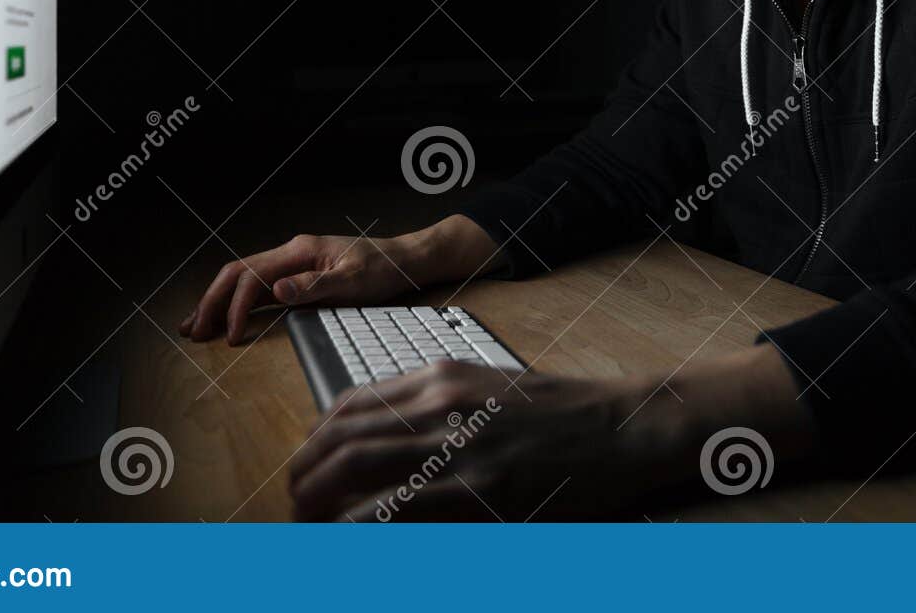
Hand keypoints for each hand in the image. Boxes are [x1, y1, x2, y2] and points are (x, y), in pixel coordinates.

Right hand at [179, 215, 501, 343]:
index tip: (230, 337)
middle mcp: (292, 253)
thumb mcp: (356, 281)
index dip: (235, 307)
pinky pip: (258, 286)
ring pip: (243, 278)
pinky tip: (226, 317)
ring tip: (194, 325)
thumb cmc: (385, 269)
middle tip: (192, 331)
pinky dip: (236, 301)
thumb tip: (277, 290)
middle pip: (237, 273)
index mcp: (301, 251)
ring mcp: (294, 263)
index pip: (253, 277)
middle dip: (211, 301)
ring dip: (217, 300)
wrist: (406, 259)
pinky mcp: (299, 275)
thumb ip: (316, 286)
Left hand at [287, 344, 819, 519]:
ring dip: (320, 503)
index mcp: (441, 374)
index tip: (306, 467)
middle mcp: (440, 401)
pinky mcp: (480, 488)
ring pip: (357, 470)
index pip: (350, 403)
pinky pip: (398, 510)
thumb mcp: (490, 389)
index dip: (315, 440)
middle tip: (295, 506)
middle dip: (305, 475)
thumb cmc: (561, 412)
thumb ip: (436, 407)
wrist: (621, 427)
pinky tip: (350, 541)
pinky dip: (361, 529)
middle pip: (342, 437)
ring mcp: (459, 445)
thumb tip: (380, 443)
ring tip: (308, 528)